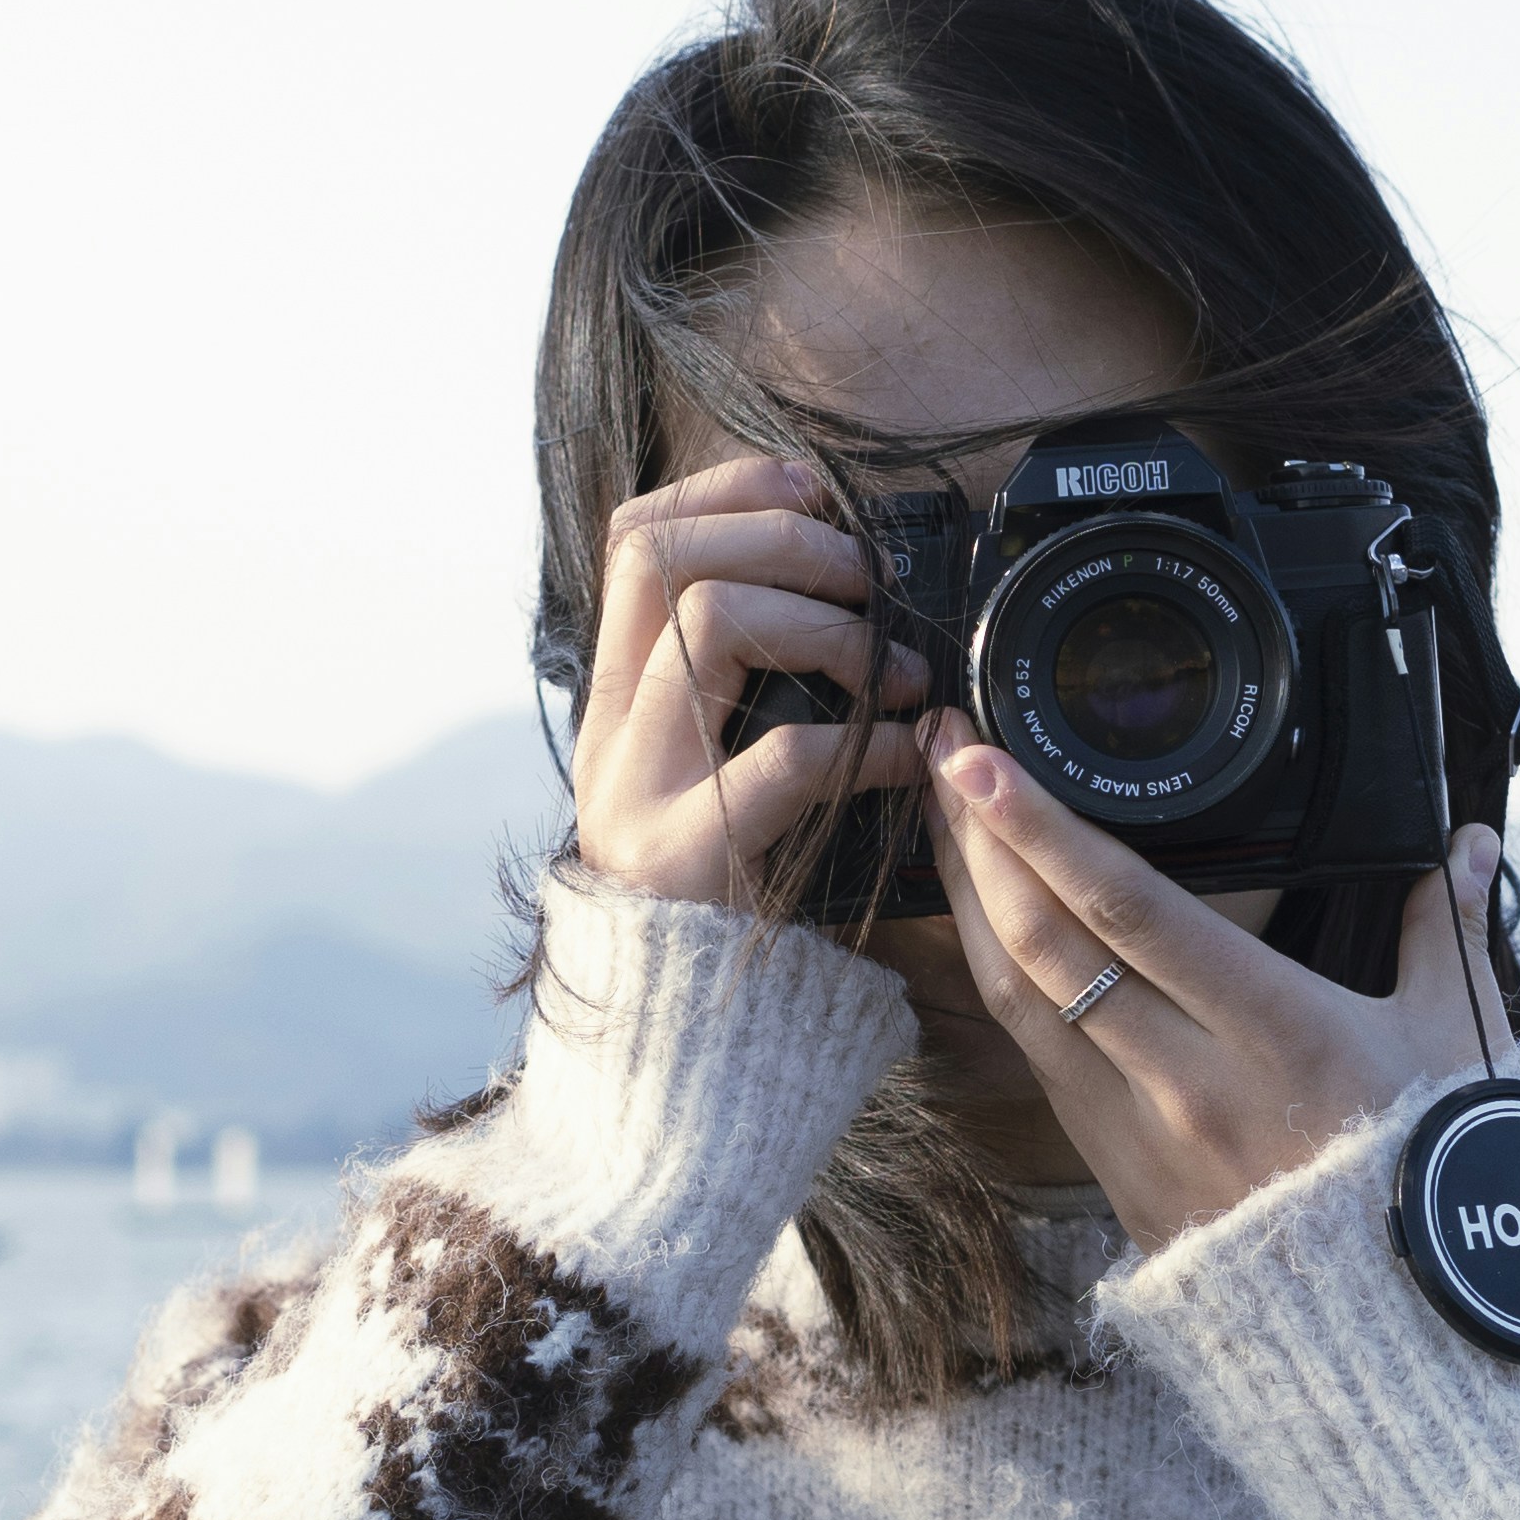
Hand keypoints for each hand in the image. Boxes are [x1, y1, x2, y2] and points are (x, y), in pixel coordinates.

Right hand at [568, 457, 934, 910]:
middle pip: (663, 557)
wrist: (675, 1029)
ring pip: (710, 623)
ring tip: (895, 673)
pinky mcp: (687, 853)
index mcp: (617, 697)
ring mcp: (639, 787)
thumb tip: (836, 577)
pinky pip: (784, 757)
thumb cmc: (722, 890)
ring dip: (827, 627)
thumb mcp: (708, 770)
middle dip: (782, 538)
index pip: (635, 538)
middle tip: (864, 581)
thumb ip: (738, 687)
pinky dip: (867, 742)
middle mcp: (612, 729)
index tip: (811, 493)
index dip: (727, 490)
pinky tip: (907, 754)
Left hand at [918, 726, 1519, 1247]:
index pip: (1132, 910)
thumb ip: (1451, 930)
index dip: (1047, 830)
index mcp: (1280, 1031)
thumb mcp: (1464, 1047)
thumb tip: (1471, 844)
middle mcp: (1191, 1080)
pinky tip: (988, 928)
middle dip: (982, 839)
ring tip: (944, 817)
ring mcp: (1141, 1134)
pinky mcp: (1118, 1176)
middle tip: (944, 751)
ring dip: (972, 900)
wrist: (1401, 1340)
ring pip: (1022, 1001)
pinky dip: (1002, 981)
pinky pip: (1041, 1062)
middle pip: (1049, 942)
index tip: (988, 763)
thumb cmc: (1435, 1183)